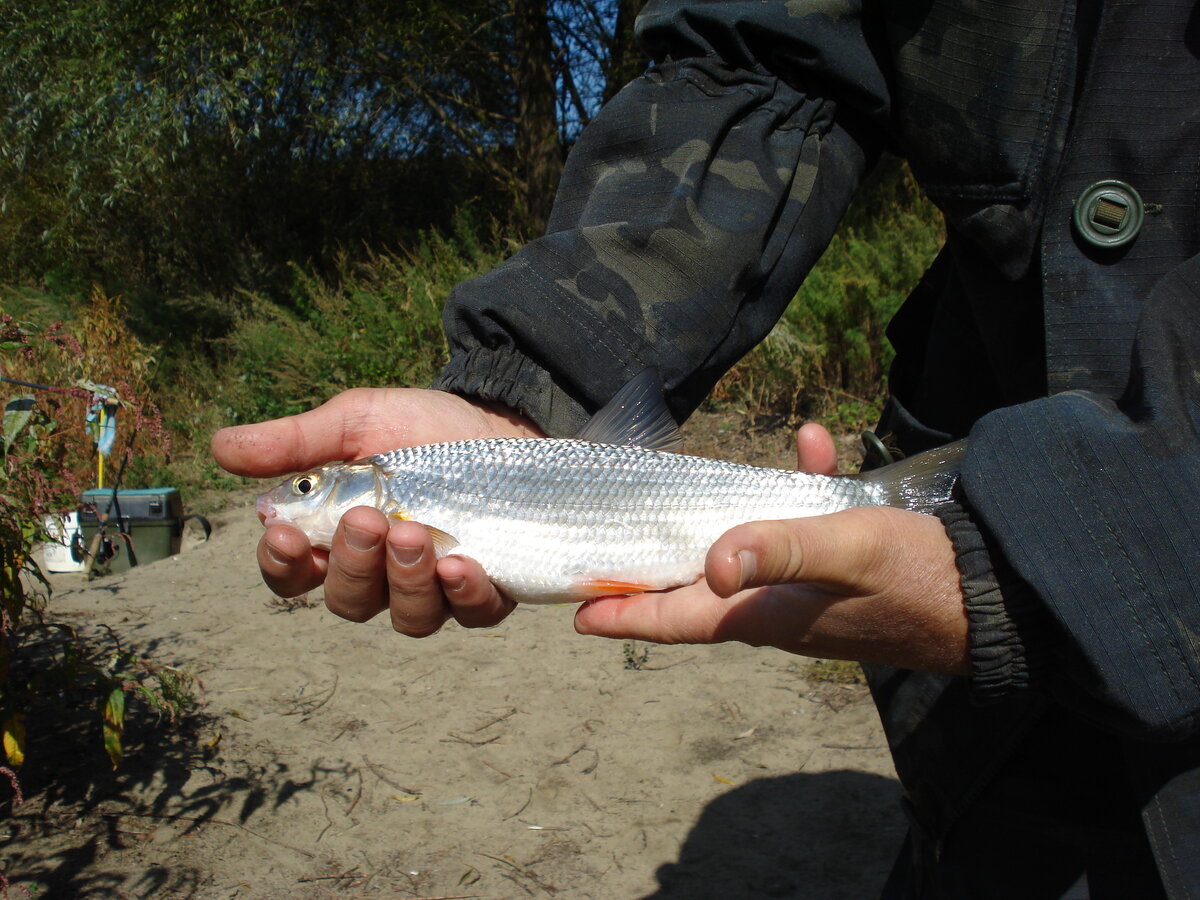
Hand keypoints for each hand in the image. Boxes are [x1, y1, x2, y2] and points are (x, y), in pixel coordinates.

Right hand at [211, 388, 544, 634]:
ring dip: (405, 580)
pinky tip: (460, 564)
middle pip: (347, 601)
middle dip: (353, 564)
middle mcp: (380, 575)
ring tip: (414, 533)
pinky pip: (471, 615)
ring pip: (408, 618)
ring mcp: (434, 588)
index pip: (292, 573)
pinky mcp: (486, 591)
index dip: (281, 564)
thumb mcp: (358, 421)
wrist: (501, 423)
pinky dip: (463, 595)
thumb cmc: (421, 428)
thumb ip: (298, 441)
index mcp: (336, 538)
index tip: (284, 534)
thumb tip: (220, 447)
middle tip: (368, 519)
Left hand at [574, 424, 968, 673]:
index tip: (576, 610)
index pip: (677, 618)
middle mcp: (774, 605)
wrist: (994, 596)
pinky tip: (813, 445)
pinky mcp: (839, 565)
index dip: (625, 615)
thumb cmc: (920, 580)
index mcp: (765, 612)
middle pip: (696, 587)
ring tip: (685, 492)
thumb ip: (784, 550)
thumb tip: (715, 563)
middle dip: (652, 569)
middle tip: (608, 546)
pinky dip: (798, 488)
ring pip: (744, 551)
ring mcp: (805, 588)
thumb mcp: (850, 555)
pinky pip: (801, 525)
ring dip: (718, 521)